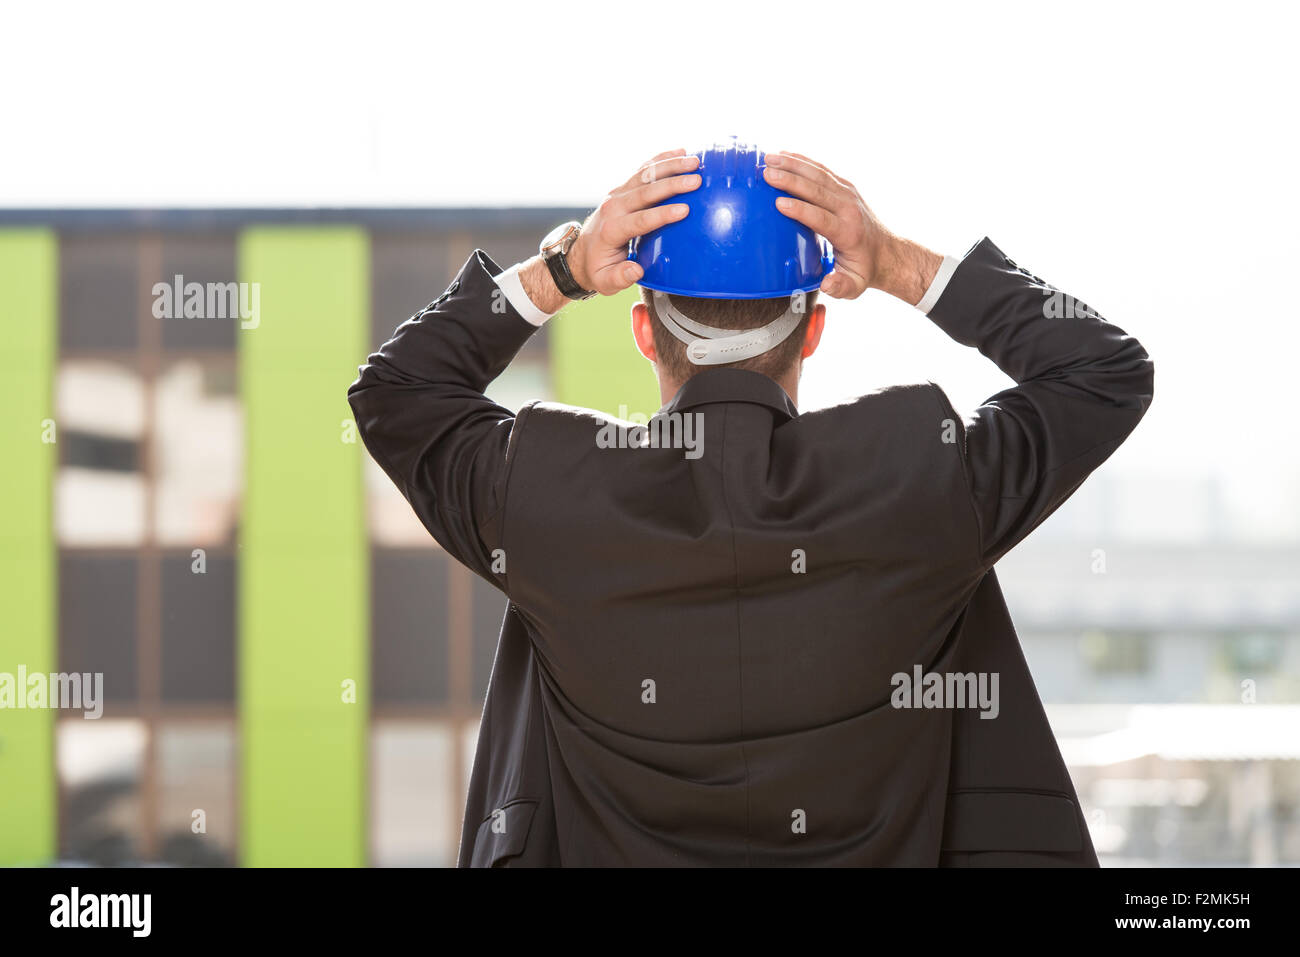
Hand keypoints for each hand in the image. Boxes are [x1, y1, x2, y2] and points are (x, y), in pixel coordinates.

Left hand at [568, 149, 701, 295]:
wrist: (582, 253)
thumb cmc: (599, 269)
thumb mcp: (605, 281)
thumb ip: (620, 277)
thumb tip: (636, 270)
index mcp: (612, 230)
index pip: (640, 220)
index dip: (662, 214)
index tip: (685, 210)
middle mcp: (614, 207)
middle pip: (645, 191)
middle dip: (672, 184)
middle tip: (696, 180)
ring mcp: (618, 195)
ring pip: (645, 175)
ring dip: (670, 166)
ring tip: (695, 161)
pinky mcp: (624, 189)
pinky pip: (643, 170)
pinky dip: (661, 159)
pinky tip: (681, 152)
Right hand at [763, 152, 939, 304]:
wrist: (886, 252)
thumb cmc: (863, 269)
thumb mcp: (854, 285)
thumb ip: (841, 287)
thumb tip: (827, 284)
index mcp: (848, 232)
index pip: (822, 218)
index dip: (800, 210)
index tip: (778, 203)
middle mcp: (849, 208)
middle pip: (818, 190)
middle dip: (791, 180)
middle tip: (767, 173)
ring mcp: (848, 194)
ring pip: (819, 174)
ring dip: (793, 164)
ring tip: (769, 157)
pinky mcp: (844, 186)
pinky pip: (821, 170)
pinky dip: (803, 161)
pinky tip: (784, 154)